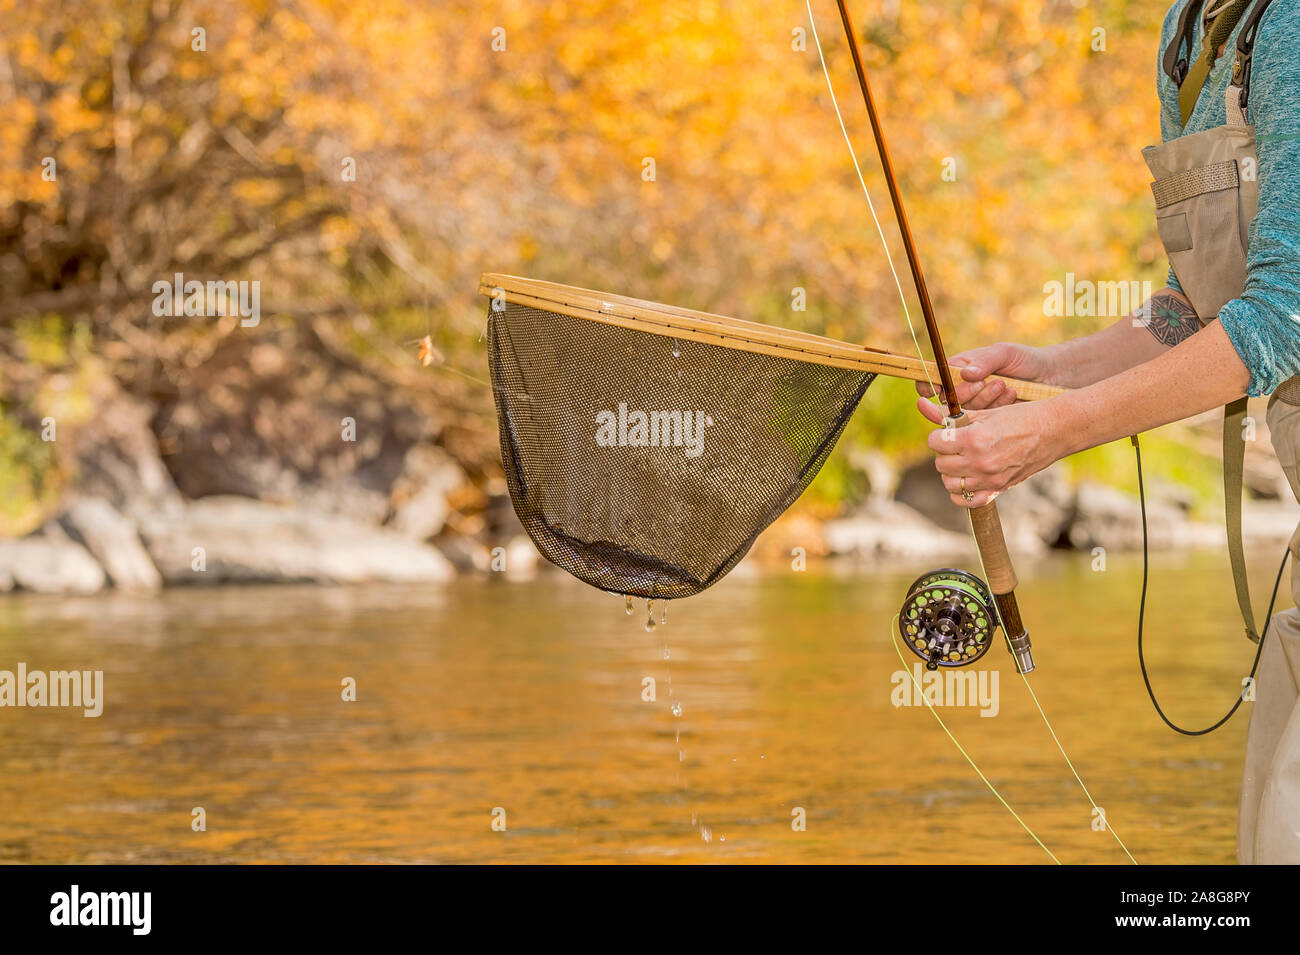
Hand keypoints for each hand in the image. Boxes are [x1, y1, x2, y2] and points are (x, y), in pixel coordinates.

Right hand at [915, 342, 1055, 409]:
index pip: (933, 378)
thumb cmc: (1024, 360)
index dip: (929, 385)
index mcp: (959, 369)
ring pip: (965, 411)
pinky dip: (998, 407)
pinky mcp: (989, 420)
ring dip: (985, 398)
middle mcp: (962, 389)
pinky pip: (984, 420)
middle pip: (947, 399)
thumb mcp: (1005, 353)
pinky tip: (1012, 394)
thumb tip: (965, 374)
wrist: (1049, 377)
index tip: (937, 389)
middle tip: (985, 381)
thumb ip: (985, 361)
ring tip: (1004, 385)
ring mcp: (975, 406)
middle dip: (966, 392)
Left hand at [917, 396, 1064, 507]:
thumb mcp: (986, 412)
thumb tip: (921, 404)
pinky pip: (967, 501)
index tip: (945, 433)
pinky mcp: (999, 489)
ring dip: (950, 472)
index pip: (935, 442)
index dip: (938, 436)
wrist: (1054, 431)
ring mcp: (989, 479)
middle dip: (943, 453)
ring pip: (949, 483)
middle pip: (940, 464)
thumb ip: (955, 415)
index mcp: (975, 438)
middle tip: (954, 445)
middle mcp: (980, 462)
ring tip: (961, 460)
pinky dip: (961, 493)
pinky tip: (966, 480)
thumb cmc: (1021, 417)